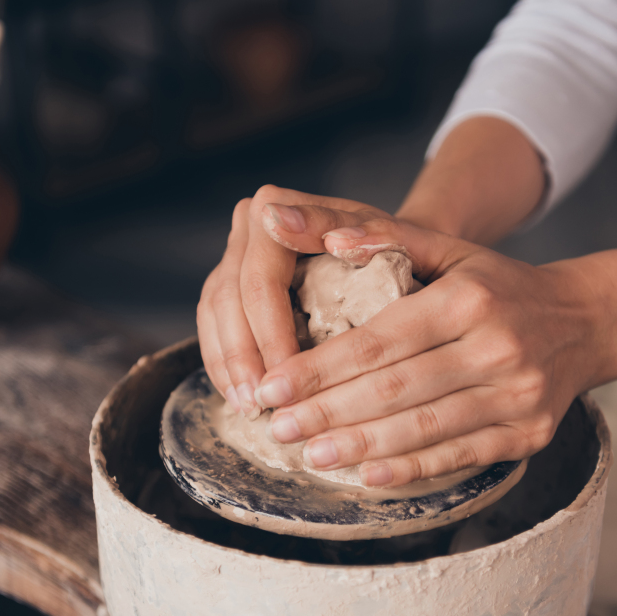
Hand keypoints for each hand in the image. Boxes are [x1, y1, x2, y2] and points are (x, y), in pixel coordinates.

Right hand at [196, 186, 390, 416]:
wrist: (399, 254)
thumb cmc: (403, 252)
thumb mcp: (398, 240)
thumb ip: (367, 232)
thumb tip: (309, 230)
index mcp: (277, 206)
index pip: (260, 280)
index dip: (270, 335)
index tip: (289, 379)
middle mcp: (249, 224)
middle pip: (228, 297)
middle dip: (244, 358)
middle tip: (261, 405)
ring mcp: (235, 253)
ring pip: (214, 313)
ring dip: (228, 367)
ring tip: (250, 408)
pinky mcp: (231, 282)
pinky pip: (213, 325)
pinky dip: (224, 364)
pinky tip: (241, 397)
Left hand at [253, 207, 612, 487]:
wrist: (586, 323)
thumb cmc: (499, 286)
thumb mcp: (452, 249)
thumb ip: (388, 238)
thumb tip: (327, 237)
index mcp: (470, 298)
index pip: (379, 340)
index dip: (320, 368)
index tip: (273, 387)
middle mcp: (497, 347)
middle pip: (395, 389)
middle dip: (328, 412)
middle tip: (278, 428)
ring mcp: (518, 395)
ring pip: (423, 428)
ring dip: (360, 446)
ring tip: (311, 455)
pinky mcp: (530, 434)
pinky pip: (460, 456)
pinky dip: (411, 469)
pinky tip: (367, 475)